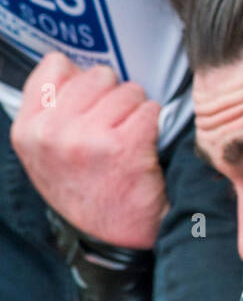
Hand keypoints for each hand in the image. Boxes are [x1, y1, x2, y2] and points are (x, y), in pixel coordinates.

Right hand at [10, 52, 166, 249]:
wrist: (115, 237)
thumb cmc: (87, 191)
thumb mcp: (47, 155)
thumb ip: (52, 109)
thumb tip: (69, 63)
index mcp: (28, 130)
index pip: (55, 66)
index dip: (81, 80)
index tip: (90, 102)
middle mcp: (52, 133)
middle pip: (97, 74)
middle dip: (113, 95)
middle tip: (115, 126)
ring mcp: (88, 139)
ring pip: (129, 91)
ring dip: (136, 111)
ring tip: (129, 139)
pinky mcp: (125, 147)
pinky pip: (150, 110)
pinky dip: (154, 124)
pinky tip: (145, 146)